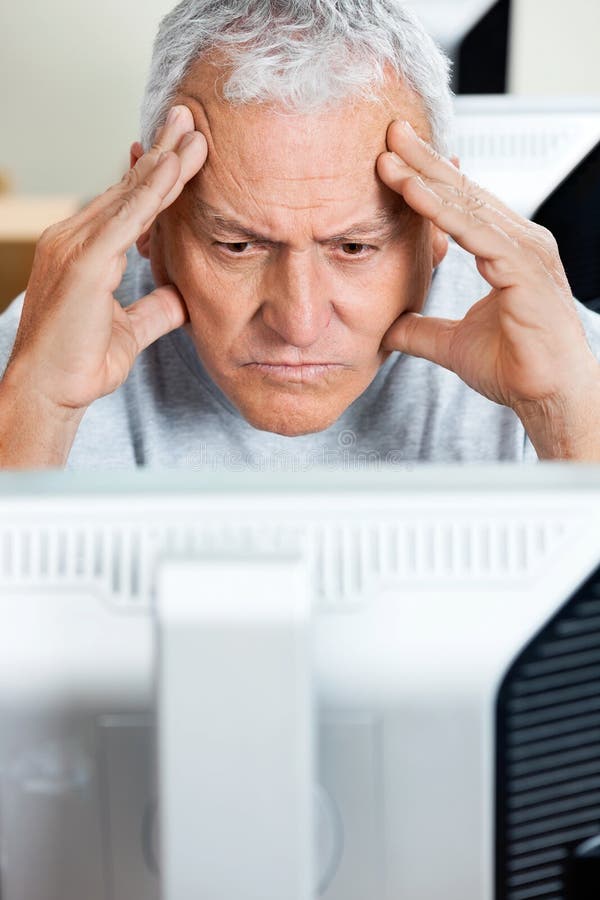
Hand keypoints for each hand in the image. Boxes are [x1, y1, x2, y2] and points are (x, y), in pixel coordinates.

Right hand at [4, 105, 206, 414]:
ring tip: (194, 132)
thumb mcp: (132, 331)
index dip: (157, 178)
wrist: (49, 392)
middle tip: (191, 120)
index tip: (185, 152)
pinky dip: (153, 191)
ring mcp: (75, 245)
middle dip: (163, 154)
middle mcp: (76, 238)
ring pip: (129, 195)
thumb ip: (157, 308)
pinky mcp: (83, 260)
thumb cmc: (81, 363)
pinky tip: (176, 168)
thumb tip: (183, 296)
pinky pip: (126, 217)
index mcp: (86, 251)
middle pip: (128, 188)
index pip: (128, 205)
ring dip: (165, 162)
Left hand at [376, 120, 599, 450]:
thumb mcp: (451, 344)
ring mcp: (525, 254)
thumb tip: (390, 328)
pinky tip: (413, 191)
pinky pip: (477, 233)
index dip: (426, 180)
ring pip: (468, 206)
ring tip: (390, 154)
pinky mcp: (525, 271)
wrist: (548, 397)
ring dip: (425, 178)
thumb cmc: (517, 368)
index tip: (392, 158)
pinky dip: (443, 211)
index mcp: (506, 253)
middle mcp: (519, 244)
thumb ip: (420, 331)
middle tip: (390, 129)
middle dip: (424, 161)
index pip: (460, 207)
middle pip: (464, 194)